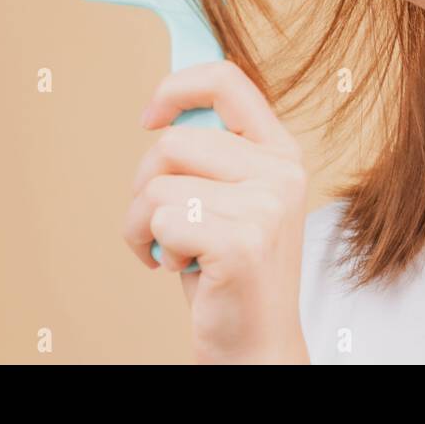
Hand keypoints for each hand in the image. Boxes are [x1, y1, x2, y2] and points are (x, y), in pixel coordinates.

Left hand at [122, 60, 310, 363]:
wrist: (255, 342)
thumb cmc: (229, 271)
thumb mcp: (230, 199)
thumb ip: (211, 155)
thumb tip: (163, 113)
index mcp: (281, 153)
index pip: (227, 80)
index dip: (176, 87)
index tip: (149, 117)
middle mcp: (282, 173)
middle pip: (173, 141)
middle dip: (145, 185)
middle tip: (162, 223)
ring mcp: (266, 207)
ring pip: (158, 186)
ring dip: (142, 225)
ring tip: (172, 250)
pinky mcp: (241, 241)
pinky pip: (160, 221)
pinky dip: (153, 249)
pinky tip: (181, 269)